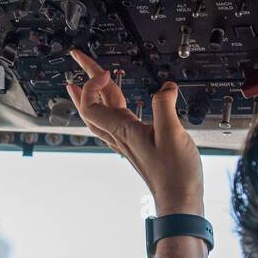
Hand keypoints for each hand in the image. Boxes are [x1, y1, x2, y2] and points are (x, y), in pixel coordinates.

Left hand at [65, 49, 203, 216]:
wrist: (179, 199)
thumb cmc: (175, 174)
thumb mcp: (173, 134)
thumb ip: (165, 106)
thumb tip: (165, 87)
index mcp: (123, 130)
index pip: (91, 104)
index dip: (94, 83)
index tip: (107, 70)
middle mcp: (120, 136)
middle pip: (92, 105)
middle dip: (84, 80)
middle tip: (77, 57)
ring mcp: (126, 142)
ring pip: (100, 115)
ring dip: (91, 95)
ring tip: (81, 82)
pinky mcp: (137, 145)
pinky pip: (114, 122)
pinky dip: (108, 108)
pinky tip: (116, 105)